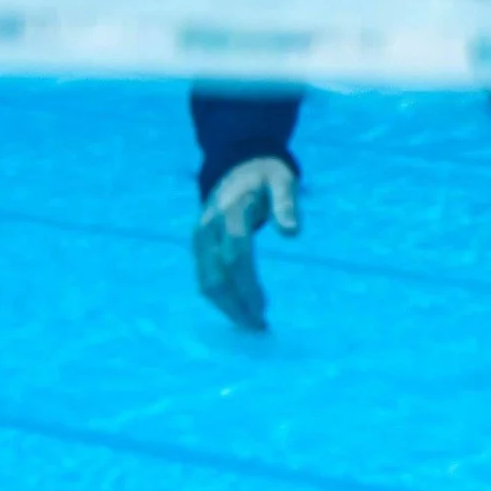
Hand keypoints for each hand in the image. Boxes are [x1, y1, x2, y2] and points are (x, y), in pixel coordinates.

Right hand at [193, 157, 300, 330]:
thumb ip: (287, 204)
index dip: (248, 285)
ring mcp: (200, 237)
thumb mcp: (283, 180)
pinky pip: (204, 277)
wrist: (236, 163)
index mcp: (231, 212)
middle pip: (216, 276)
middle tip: (259, 327)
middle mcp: (209, 228)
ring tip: (250, 323)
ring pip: (206, 281)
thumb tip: (292, 233)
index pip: (236, 256)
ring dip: (226, 306)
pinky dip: (219, 297)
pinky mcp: (198, 245)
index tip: (263, 308)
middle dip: (236, 305)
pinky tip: (238, 309)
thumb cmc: (266, 176)